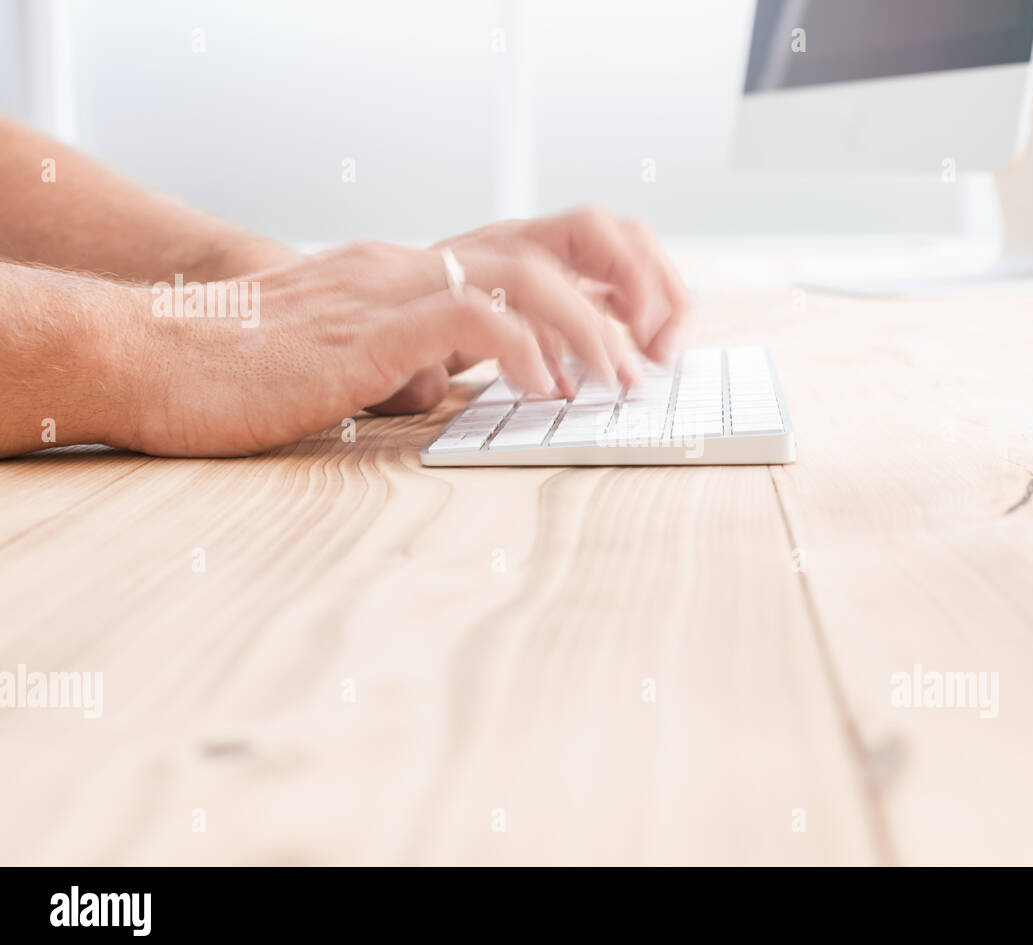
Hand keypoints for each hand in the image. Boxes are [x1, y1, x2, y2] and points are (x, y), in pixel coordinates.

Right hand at [113, 223, 682, 456]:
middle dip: (626, 294)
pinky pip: (467, 316)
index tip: (643, 340)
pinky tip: (544, 393)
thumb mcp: (357, 355)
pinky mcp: (366, 327)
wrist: (154, 358)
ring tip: (618, 386)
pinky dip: (522, 351)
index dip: (608, 285)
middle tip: (655, 360)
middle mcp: (416, 264)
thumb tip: (466, 385)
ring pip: (525, 276)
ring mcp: (391, 288)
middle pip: (556, 241)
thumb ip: (417, 357)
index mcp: (420, 271)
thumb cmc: (249, 370)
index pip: (541, 248)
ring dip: (591, 332)